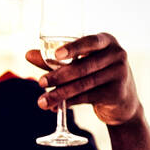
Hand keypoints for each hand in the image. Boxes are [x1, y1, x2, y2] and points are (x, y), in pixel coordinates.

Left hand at [25, 32, 141, 125]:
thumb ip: (54, 60)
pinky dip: (69, 102)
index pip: (90, 42)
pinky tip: (56, 108)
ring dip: (60, 94)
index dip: (73, 48)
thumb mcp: (79, 63)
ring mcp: (119, 73)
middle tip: (40, 82)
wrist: (122, 102)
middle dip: (59, 76)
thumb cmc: (96, 74)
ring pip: (84, 83)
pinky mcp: (117, 92)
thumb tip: (27, 54)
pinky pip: (88, 97)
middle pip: (83, 66)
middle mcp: (117, 54)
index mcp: (106, 41)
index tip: (57, 55)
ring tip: (42, 102)